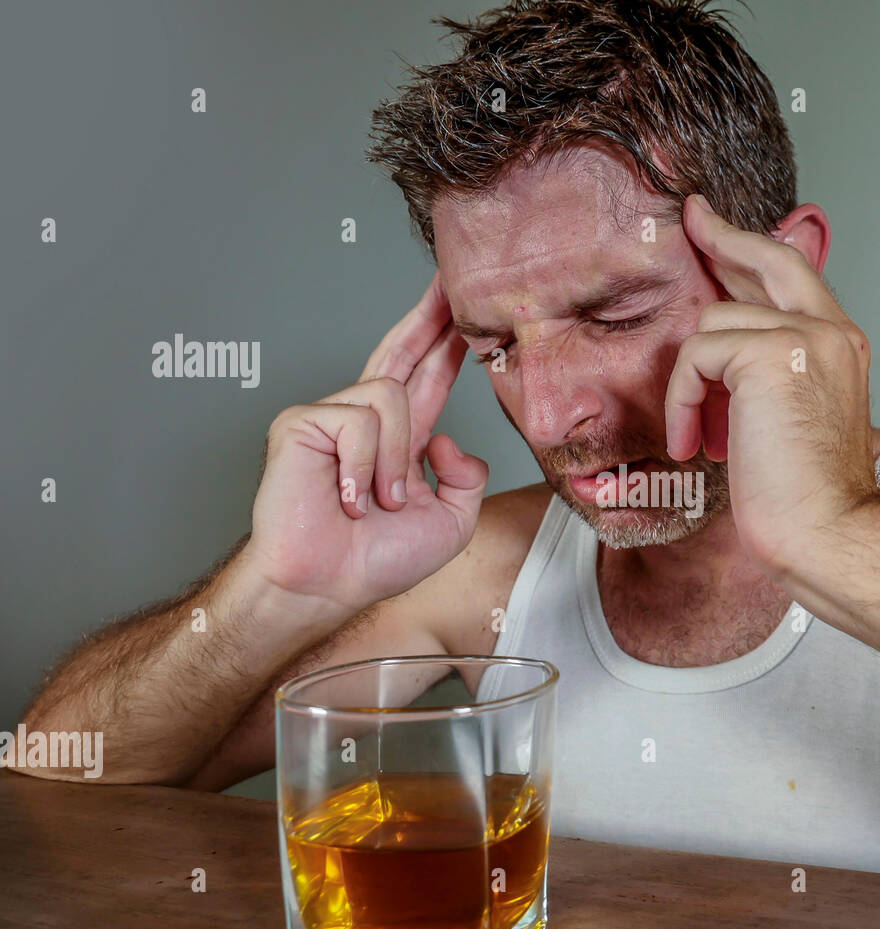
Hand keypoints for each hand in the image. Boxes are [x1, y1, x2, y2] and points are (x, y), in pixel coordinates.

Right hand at [244, 272, 487, 612]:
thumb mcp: (452, 521)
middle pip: (401, 351)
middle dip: (428, 317)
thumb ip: (468, 477)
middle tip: (449, 284)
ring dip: (394, 460)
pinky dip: (363, 466)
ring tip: (379, 501)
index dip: (447, 342)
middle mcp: (367, 420)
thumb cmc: (377, 561)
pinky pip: (358, 421)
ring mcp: (332, 417)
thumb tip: (446, 438)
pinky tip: (346, 497)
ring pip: (390, 397)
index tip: (465, 310)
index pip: (429, 376)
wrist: (328, 585)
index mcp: (401, 438)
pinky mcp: (302, 422)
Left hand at [666, 194, 876, 576]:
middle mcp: (832, 332)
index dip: (753, 249)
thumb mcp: (789, 422)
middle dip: (723, 236)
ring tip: (700, 438)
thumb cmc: (806, 499)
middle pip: (770, 259)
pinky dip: (684, 402)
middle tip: (691, 219)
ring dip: (690, 386)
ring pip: (713, 323)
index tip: (715, 228)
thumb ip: (767, 378)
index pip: (794, 278)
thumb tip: (721, 353)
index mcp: (841, 347)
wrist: (827, 534)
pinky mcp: (770, 355)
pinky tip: (696, 444)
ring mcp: (805, 337)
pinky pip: (696, 356)